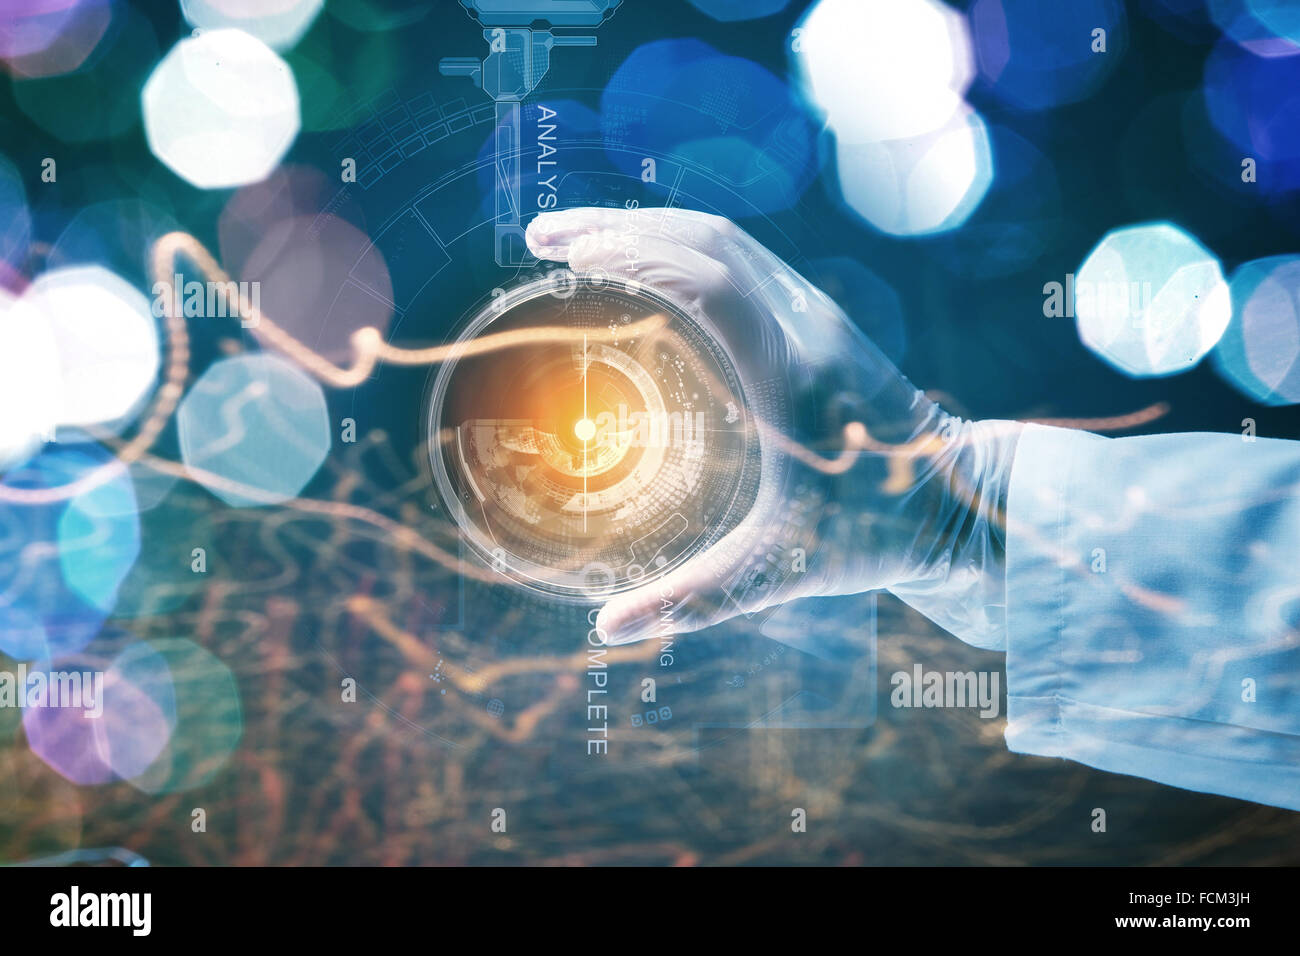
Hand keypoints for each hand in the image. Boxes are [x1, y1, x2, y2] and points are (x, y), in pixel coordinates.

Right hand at [526, 206, 1020, 649]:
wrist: (964, 503)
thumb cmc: (877, 534)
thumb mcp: (785, 570)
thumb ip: (698, 599)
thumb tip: (608, 629)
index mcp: (795, 373)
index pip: (711, 283)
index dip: (638, 259)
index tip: (567, 261)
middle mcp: (807, 325)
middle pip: (708, 238)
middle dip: (619, 227)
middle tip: (541, 238)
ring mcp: (816, 313)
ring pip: (725, 239)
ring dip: (649, 228)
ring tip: (576, 241)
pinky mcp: (818, 318)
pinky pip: (740, 257)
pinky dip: (681, 245)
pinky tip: (645, 265)